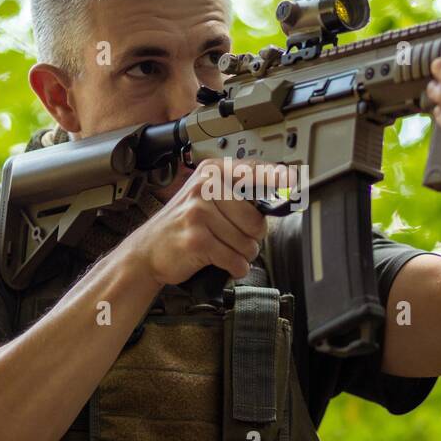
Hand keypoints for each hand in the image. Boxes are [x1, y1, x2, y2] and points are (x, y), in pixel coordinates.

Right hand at [126, 158, 281, 286]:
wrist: (146, 252)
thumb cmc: (182, 225)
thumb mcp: (205, 198)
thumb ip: (238, 192)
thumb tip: (281, 189)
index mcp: (211, 172)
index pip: (253, 172)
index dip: (276, 179)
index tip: (294, 182)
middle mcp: (205, 188)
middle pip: (256, 220)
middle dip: (252, 238)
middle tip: (233, 239)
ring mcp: (199, 213)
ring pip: (248, 243)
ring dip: (242, 255)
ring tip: (223, 250)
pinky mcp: (197, 239)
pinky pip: (235, 260)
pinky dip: (234, 268)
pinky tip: (221, 262)